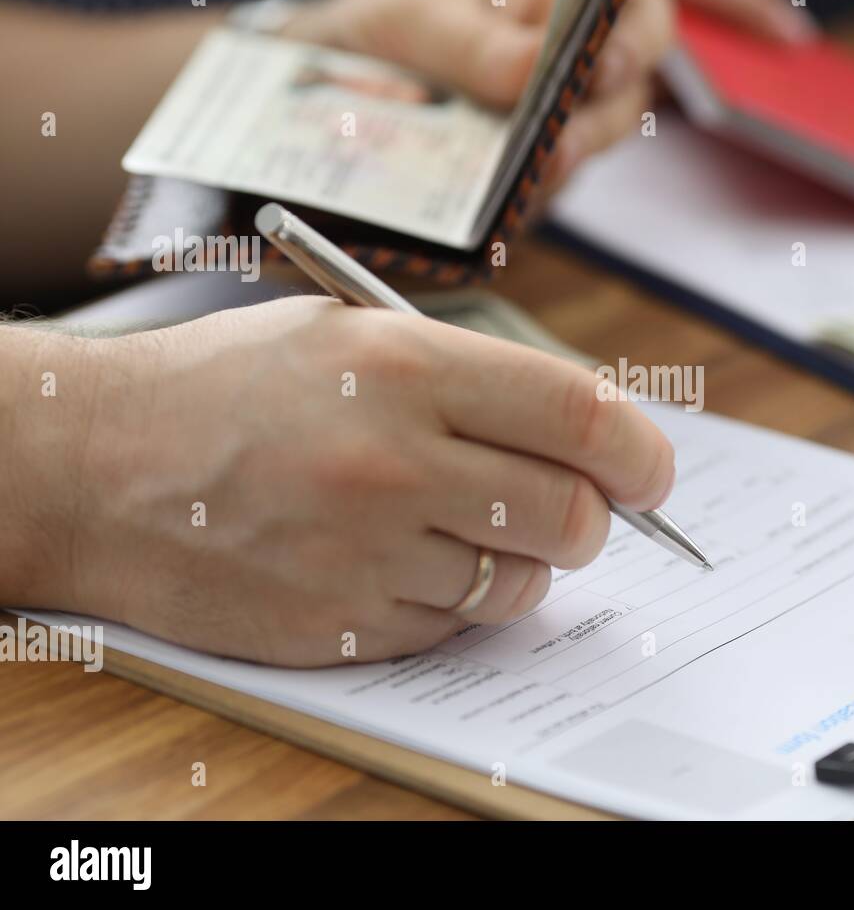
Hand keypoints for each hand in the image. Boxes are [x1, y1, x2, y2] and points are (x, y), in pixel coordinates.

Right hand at [37, 297, 674, 666]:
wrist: (94, 464)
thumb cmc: (229, 387)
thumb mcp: (352, 334)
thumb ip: (474, 381)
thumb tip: (588, 435)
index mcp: (407, 368)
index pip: (583, 418)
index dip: (640, 452)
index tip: (651, 472)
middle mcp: (394, 464)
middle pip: (572, 515)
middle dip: (594, 516)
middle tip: (569, 504)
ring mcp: (364, 555)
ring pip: (520, 583)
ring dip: (523, 562)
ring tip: (466, 525)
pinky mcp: (339, 626)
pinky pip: (454, 627)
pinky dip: (456, 600)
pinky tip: (402, 559)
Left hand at [282, 0, 674, 190]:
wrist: (350, 82)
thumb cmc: (405, 28)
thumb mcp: (426, 19)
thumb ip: (478, 44)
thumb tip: (533, 67)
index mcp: (568, 4)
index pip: (640, 16)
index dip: (634, 43)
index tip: (600, 65)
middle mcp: (580, 72)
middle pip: (623, 101)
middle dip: (593, 125)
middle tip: (556, 144)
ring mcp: (560, 132)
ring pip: (583, 156)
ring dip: (554, 167)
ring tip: (521, 173)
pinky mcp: (530, 183)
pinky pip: (535, 198)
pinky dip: (513, 200)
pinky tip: (487, 200)